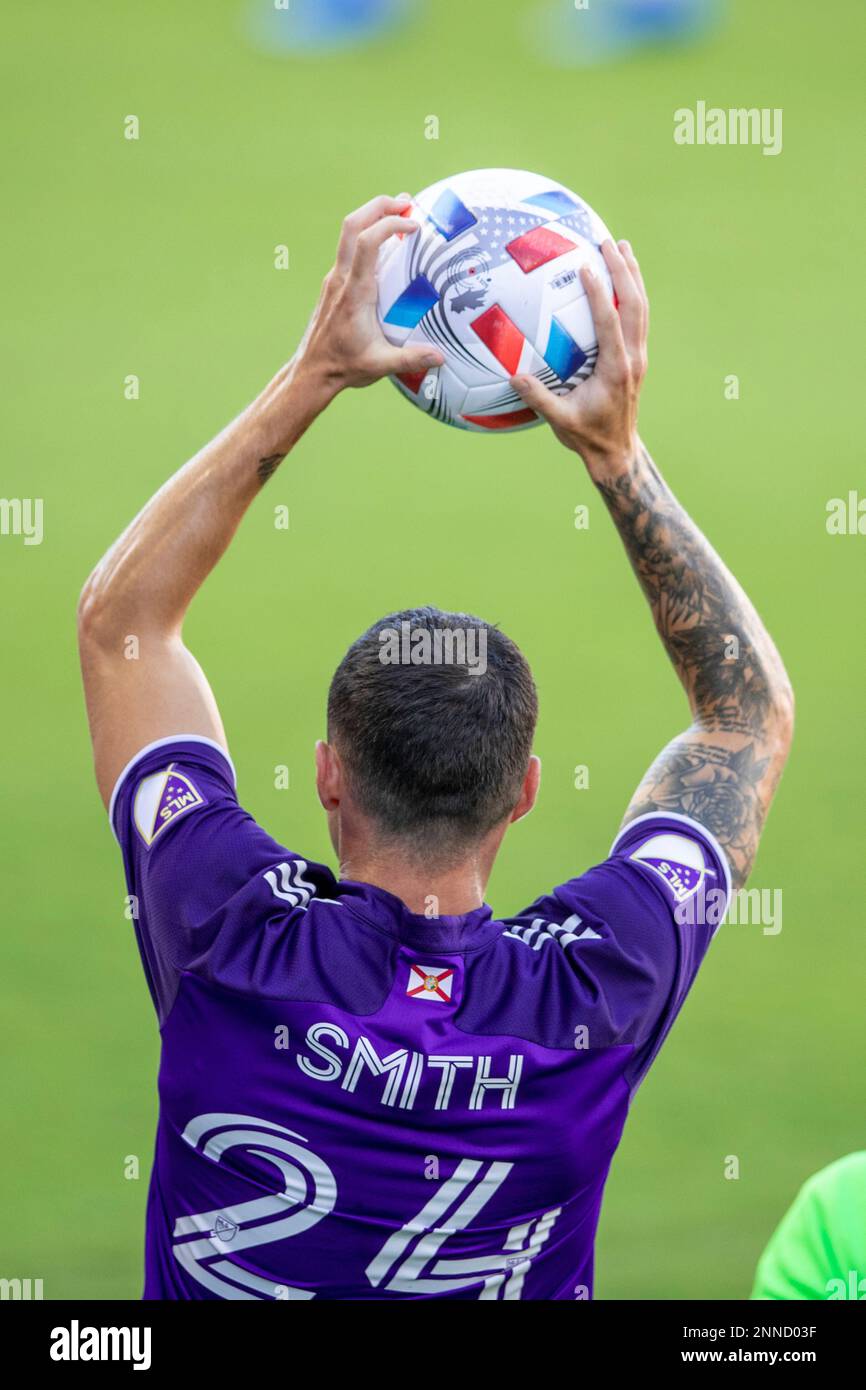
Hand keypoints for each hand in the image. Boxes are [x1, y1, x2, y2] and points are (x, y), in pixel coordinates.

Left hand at [298, 194, 443, 390]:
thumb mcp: (380, 365)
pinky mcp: (334, 283)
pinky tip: (387, 247)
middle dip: (379, 206)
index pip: (368, 242)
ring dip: (373, 216)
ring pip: (349, 232)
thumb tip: (441, 357)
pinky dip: (369, 236)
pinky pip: (350, 249)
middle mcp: (341, 279)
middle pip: (353, 224)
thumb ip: (411, 358)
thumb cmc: (344, 367)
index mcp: (354, 292)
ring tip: (400, 215)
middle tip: (407, 202)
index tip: (414, 225)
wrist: (311, 370)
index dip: (390, 225)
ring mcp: (335, 278)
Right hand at [511, 239, 647, 474]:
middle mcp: (632, 359)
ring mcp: (638, 357)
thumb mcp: (560, 421)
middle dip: (623, 271)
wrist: (616, 451)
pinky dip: (632, 293)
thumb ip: (539, 399)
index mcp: (615, 369)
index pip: (609, 323)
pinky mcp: (636, 358)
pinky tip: (622, 278)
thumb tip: (514, 377)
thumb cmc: (586, 436)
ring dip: (633, 276)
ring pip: (641, 308)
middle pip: (634, 305)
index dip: (599, 293)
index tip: (586, 267)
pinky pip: (638, 318)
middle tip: (608, 242)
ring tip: (622, 247)